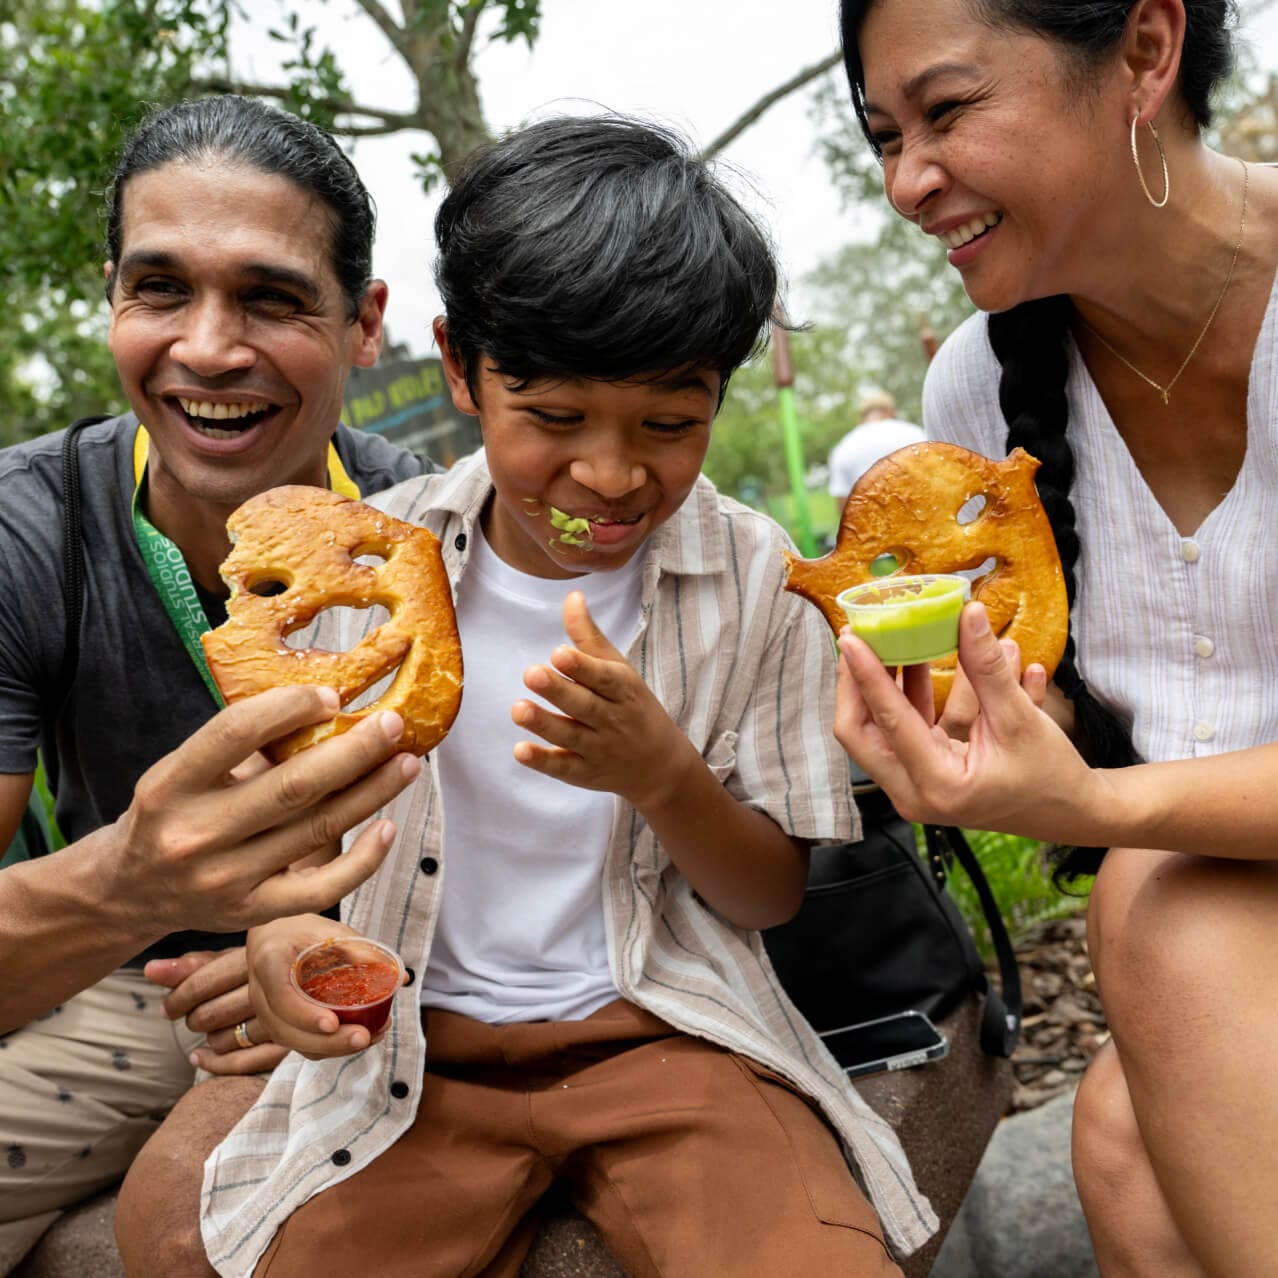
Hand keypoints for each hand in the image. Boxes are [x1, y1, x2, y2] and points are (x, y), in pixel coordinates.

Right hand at [109, 686, 418, 938]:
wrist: (130, 891)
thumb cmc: (172, 813)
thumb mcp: (183, 772)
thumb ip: (240, 748)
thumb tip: (323, 709)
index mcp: (171, 785)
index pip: (234, 734)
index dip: (289, 708)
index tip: (332, 696)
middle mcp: (195, 834)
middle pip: (292, 787)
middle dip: (353, 752)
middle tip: (393, 724)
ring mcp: (225, 880)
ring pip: (316, 830)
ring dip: (371, 794)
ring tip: (405, 764)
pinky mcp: (252, 913)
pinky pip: (320, 887)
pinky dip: (362, 859)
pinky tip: (388, 827)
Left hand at [144, 949, 286, 1074]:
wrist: (353, 969)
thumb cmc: (296, 949)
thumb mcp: (250, 949)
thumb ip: (202, 962)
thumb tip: (148, 970)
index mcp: (258, 955)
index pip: (205, 981)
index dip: (181, 997)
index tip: (170, 1007)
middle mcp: (270, 985)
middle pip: (212, 1013)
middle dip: (196, 1017)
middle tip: (193, 1015)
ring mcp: (283, 1016)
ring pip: (226, 1038)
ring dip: (212, 1038)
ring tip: (212, 1029)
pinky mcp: (294, 1041)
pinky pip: (246, 1062)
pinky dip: (218, 1064)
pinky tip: (202, 1059)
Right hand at [247, 917, 394, 1059]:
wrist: (276, 934)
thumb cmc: (304, 929)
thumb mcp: (331, 931)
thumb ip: (361, 951)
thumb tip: (401, 978)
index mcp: (269, 961)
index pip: (281, 997)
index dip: (305, 1015)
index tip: (333, 1023)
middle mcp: (260, 992)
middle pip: (286, 1030)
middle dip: (327, 1042)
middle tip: (364, 1037)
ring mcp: (267, 1012)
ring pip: (294, 1043)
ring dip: (332, 1048)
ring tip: (372, 1037)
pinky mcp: (279, 1023)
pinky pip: (300, 1043)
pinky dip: (329, 1047)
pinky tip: (361, 1037)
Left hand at [511, 591, 692, 810]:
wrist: (660, 765)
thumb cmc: (632, 706)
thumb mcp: (618, 670)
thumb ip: (589, 637)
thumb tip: (571, 596)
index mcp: (623, 689)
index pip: (603, 677)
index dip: (582, 666)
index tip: (558, 653)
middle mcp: (613, 719)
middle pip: (584, 705)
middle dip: (558, 691)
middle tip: (531, 674)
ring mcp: (600, 749)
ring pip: (571, 736)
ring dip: (544, 724)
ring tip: (518, 710)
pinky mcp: (586, 774)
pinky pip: (564, 768)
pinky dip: (544, 762)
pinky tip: (520, 750)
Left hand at [834, 601, 1098, 838]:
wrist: (1066, 813)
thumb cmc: (1049, 774)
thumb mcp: (1021, 718)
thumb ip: (988, 667)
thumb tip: (969, 614)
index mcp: (938, 784)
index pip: (887, 720)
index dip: (866, 675)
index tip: (851, 638)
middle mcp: (914, 793)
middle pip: (860, 732)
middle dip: (856, 683)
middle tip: (859, 638)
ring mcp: (912, 788)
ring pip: (875, 730)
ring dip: (882, 686)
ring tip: (888, 640)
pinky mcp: (919, 776)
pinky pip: (898, 732)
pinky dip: (905, 698)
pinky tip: (922, 659)